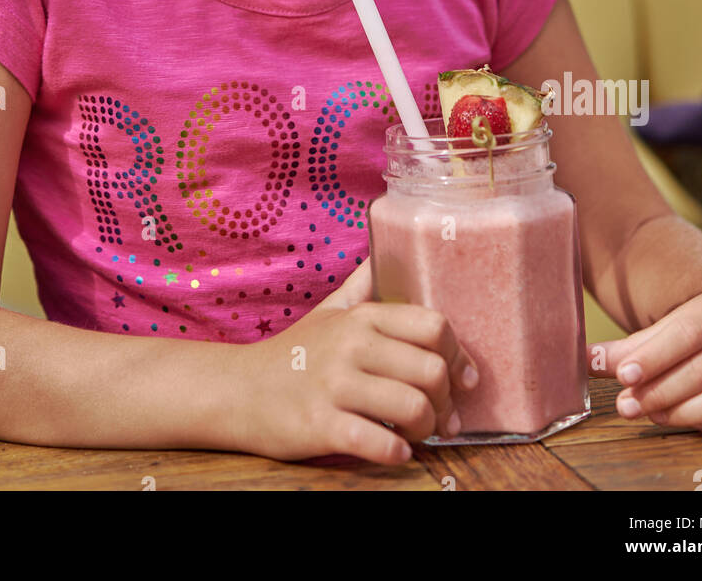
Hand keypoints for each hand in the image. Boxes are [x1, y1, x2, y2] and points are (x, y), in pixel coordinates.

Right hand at [237, 258, 479, 464]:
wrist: (237, 390)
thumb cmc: (293, 354)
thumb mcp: (328, 311)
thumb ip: (362, 285)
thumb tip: (386, 249)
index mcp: (361, 317)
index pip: (433, 326)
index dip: (459, 355)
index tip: (464, 379)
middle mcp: (351, 345)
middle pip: (432, 369)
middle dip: (448, 401)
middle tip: (444, 417)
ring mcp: (335, 385)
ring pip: (413, 407)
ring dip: (427, 429)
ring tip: (420, 434)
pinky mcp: (321, 425)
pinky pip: (379, 443)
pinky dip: (397, 453)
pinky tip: (395, 450)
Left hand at [588, 282, 701, 435]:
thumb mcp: (678, 320)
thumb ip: (634, 343)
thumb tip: (585, 359)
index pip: (687, 332)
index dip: (654, 355)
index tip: (624, 374)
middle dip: (660, 391)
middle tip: (626, 405)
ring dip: (683, 412)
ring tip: (649, 413)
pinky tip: (686, 421)